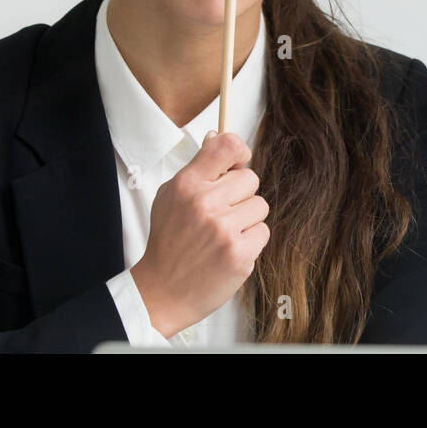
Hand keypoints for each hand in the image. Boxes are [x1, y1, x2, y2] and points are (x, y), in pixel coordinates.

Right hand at [130, 130, 269, 337]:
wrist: (163, 292)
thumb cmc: (169, 242)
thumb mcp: (171, 196)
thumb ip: (198, 167)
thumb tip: (218, 135)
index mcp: (187, 185)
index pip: (227, 146)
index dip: (239, 152)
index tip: (237, 164)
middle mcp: (205, 204)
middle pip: (251, 178)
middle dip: (241, 195)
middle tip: (221, 213)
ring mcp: (224, 230)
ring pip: (260, 206)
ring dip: (247, 219)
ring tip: (223, 234)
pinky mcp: (240, 254)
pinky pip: (263, 231)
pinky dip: (251, 241)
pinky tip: (229, 250)